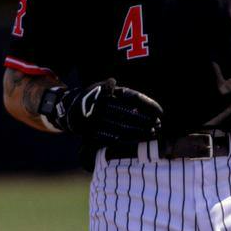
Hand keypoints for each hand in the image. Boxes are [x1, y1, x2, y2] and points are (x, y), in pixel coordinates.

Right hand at [42, 78, 164, 144]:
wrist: (69, 109)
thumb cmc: (96, 98)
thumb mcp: (105, 89)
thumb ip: (121, 93)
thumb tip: (137, 99)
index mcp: (109, 92)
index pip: (133, 97)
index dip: (148, 105)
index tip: (161, 112)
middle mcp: (103, 104)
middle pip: (130, 114)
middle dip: (146, 121)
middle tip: (158, 126)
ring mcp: (97, 118)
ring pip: (122, 127)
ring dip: (139, 132)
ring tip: (152, 134)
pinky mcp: (92, 131)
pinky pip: (111, 137)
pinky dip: (125, 140)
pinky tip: (136, 141)